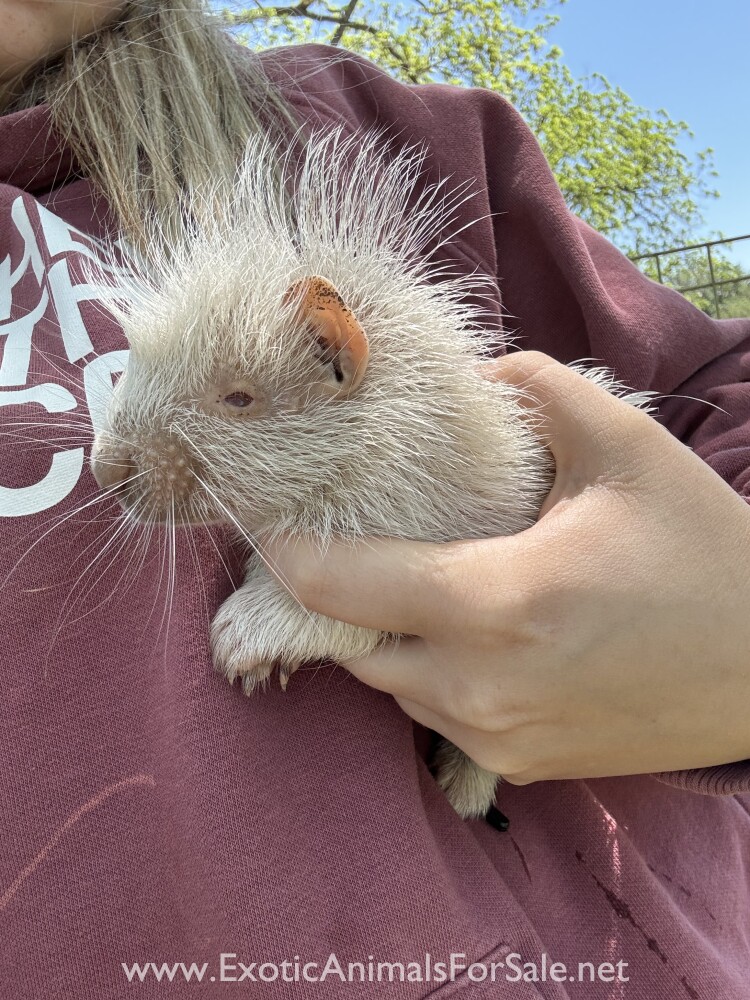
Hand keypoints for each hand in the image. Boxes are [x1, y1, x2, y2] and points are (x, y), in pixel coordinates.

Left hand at [265, 352, 749, 784]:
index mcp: (494, 601)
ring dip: (387, 633)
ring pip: (390, 683)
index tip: (261, 513)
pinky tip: (472, 632)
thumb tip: (476, 375)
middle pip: (351, 639)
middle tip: (348, 538)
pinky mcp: (522, 765)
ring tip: (418, 579)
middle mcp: (478, 685)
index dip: (284, 546)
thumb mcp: (627, 449)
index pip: (338, 582)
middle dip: (337, 592)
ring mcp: (497, 736)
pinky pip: (437, 714)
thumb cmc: (705, 555)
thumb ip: (537, 391)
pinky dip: (431, 672)